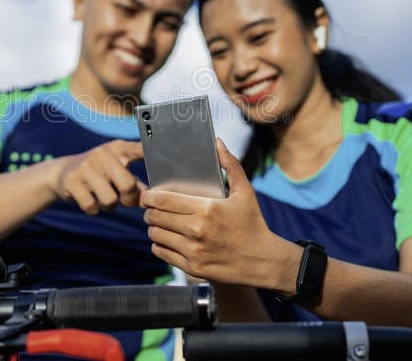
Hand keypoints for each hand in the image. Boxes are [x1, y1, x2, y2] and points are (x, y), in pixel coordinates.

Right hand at [53, 139, 144, 214]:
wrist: (62, 173)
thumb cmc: (100, 174)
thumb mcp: (118, 172)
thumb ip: (136, 185)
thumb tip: (149, 200)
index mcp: (118, 148)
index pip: (139, 149)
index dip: (152, 155)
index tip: (163, 160)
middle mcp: (103, 154)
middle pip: (128, 185)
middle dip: (130, 199)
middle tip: (126, 201)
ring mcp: (86, 166)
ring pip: (110, 200)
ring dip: (110, 207)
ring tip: (106, 200)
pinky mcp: (71, 181)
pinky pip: (91, 206)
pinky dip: (94, 210)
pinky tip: (91, 201)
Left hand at [141, 139, 286, 286]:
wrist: (263, 261)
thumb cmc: (253, 223)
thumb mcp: (245, 192)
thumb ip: (230, 165)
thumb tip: (217, 143)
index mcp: (207, 209)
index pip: (164, 200)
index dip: (150, 196)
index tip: (148, 195)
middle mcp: (197, 230)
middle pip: (155, 217)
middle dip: (149, 211)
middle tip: (151, 208)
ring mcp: (193, 251)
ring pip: (156, 235)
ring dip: (153, 227)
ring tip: (158, 222)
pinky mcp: (192, 268)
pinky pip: (162, 252)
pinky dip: (159, 244)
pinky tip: (166, 238)